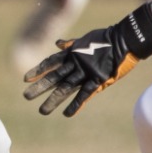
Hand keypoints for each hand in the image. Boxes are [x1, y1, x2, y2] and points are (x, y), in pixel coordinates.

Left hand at [21, 2, 151, 116]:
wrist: (126, 38)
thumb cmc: (106, 38)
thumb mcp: (85, 39)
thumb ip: (71, 44)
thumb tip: (57, 42)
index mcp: (71, 53)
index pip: (50, 62)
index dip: (38, 70)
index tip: (25, 79)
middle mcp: (75, 63)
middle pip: (54, 76)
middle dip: (39, 87)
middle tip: (26, 96)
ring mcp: (86, 71)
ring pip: (66, 87)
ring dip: (53, 100)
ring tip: (42, 111)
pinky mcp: (99, 79)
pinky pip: (85, 94)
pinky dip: (76, 104)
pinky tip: (67, 114)